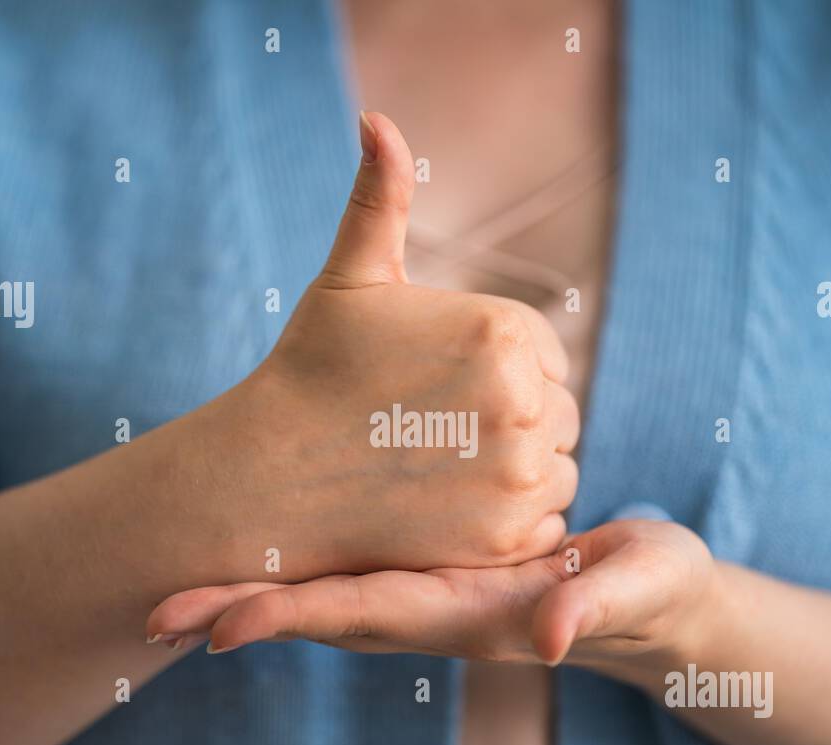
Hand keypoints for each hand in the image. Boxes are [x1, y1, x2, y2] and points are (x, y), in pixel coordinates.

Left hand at [145, 519, 720, 672]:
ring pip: (327, 585)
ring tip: (176, 584)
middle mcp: (432, 603)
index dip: (293, 618)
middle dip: (241, 610)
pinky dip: (298, 557)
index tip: (218, 629)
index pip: (366, 614)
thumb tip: (550, 635)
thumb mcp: (637, 586)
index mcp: (470, 612)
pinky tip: (257, 535)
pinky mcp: (432, 556)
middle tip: (155, 611)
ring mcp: (427, 581)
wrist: (647, 592)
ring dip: (254, 585)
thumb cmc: (646, 591)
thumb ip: (597, 603)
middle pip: (322, 610)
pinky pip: (353, 560)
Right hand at [196, 112, 578, 579]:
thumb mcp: (353, 276)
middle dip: (511, 425)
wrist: (272, 475)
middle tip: (439, 437)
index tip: (444, 394)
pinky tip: (455, 509)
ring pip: (558, 470)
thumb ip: (381, 198)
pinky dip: (513, 521)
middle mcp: (525, 400)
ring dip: (517, 473)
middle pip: (559, 415)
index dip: (499, 377)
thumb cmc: (313, 369)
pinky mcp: (507, 537)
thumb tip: (376, 120)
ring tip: (445, 471)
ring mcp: (519, 474)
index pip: (548, 358)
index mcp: (503, 331)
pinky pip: (547, 524)